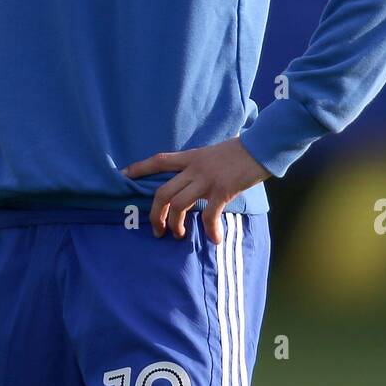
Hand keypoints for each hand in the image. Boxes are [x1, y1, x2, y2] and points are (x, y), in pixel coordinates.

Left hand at [122, 137, 271, 244]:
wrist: (262, 146)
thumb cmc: (241, 150)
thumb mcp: (214, 153)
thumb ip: (201, 166)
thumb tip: (195, 179)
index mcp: (191, 157)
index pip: (159, 161)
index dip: (139, 168)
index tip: (123, 175)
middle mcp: (194, 168)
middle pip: (163, 193)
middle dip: (155, 215)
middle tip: (157, 230)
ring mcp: (207, 179)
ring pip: (179, 206)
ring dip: (176, 225)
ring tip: (180, 236)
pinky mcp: (222, 190)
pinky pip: (209, 215)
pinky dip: (210, 230)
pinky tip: (215, 239)